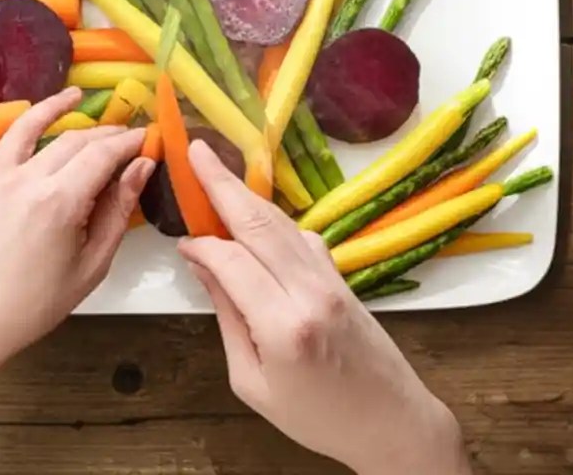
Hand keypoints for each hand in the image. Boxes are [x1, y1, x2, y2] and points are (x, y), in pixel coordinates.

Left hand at [0, 88, 152, 459]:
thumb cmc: (32, 306)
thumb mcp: (90, 266)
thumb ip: (117, 212)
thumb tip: (141, 168)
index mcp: (61, 202)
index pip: (105, 154)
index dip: (132, 143)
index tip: (154, 141)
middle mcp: (31, 178)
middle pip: (82, 142)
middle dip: (114, 138)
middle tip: (138, 144)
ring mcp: (4, 175)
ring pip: (53, 137)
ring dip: (86, 129)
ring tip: (111, 130)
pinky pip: (16, 135)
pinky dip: (40, 113)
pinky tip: (64, 102)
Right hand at [178, 141, 469, 474]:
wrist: (391, 421)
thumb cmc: (316, 418)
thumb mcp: (252, 382)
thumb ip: (228, 319)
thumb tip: (204, 267)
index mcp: (283, 325)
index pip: (231, 260)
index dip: (202, 244)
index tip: (181, 242)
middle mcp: (310, 292)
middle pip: (258, 223)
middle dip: (222, 183)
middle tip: (195, 150)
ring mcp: (331, 280)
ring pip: (281, 223)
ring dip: (247, 194)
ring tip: (217, 171)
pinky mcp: (343, 277)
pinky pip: (302, 236)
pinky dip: (273, 220)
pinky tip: (254, 217)